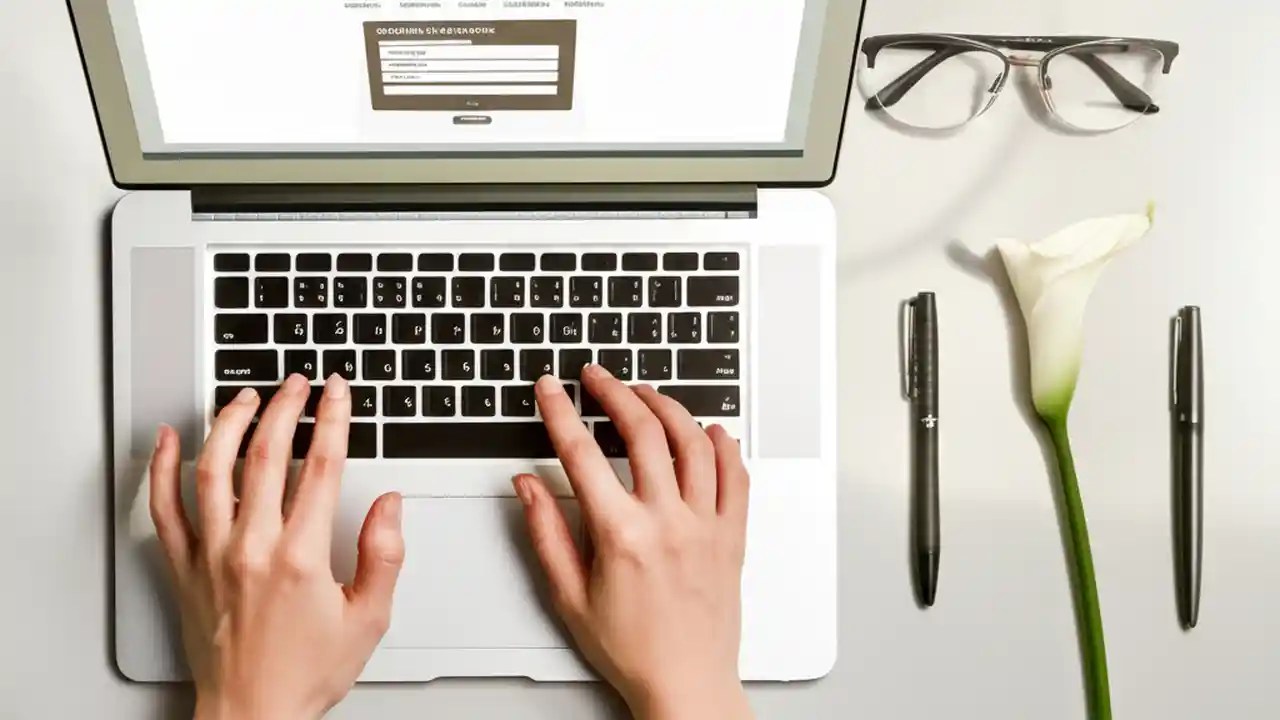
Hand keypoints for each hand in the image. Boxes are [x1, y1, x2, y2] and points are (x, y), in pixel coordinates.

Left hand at [149, 374, 404, 719]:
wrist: (251, 716)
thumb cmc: (304, 674)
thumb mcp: (368, 619)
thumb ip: (384, 555)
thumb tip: (390, 504)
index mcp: (300, 556)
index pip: (321, 467)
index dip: (332, 419)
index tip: (336, 391)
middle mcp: (251, 547)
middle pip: (265, 455)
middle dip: (284, 407)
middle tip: (296, 383)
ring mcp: (212, 555)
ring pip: (212, 470)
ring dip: (229, 423)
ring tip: (245, 396)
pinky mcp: (185, 568)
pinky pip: (164, 508)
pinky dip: (161, 468)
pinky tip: (168, 439)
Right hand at [514, 366, 751, 719]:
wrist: (686, 683)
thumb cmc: (630, 648)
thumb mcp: (568, 595)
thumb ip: (546, 532)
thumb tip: (527, 484)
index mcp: (621, 535)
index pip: (582, 455)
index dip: (560, 412)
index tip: (551, 388)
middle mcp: (668, 522)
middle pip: (642, 432)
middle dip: (614, 392)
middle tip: (598, 377)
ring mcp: (706, 525)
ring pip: (693, 443)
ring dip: (668, 407)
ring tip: (646, 394)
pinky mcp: (733, 535)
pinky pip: (737, 475)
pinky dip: (724, 445)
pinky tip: (709, 431)